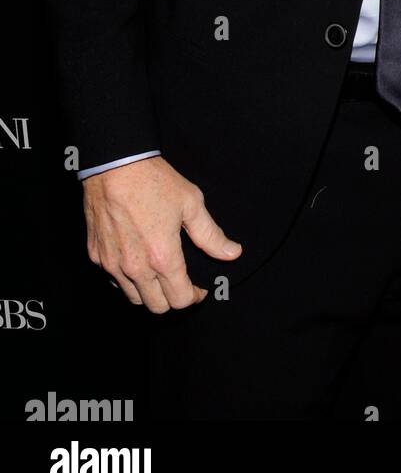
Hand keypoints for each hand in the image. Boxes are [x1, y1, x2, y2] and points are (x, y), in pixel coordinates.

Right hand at [83, 155, 241, 312]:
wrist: (115, 166)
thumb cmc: (155, 182)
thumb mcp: (191, 203)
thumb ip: (211, 235)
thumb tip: (232, 253)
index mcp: (163, 257)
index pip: (180, 299)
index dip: (195, 297)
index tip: (200, 289)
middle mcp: (136, 267)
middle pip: (157, 306)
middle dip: (173, 299)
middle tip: (181, 283)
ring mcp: (113, 264)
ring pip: (134, 298)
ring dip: (150, 292)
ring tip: (160, 274)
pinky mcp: (97, 257)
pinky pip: (114, 281)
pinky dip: (128, 280)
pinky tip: (138, 262)